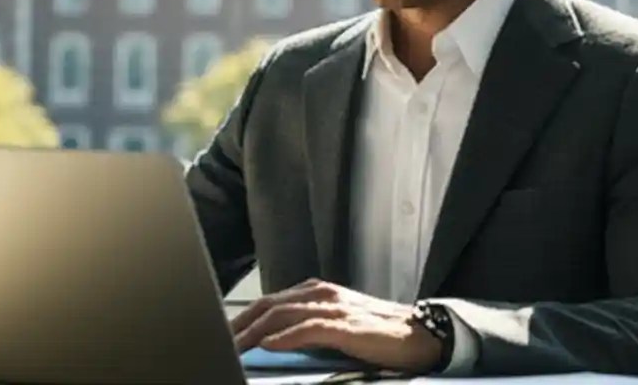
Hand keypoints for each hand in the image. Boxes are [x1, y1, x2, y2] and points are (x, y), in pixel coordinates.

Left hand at [230, 278, 441, 372]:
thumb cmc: (377, 331)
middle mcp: (321, 293)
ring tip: (234, 346)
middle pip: (268, 305)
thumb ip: (306, 325)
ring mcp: (334, 307)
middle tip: (218, 340)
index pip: (268, 301)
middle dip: (239, 324)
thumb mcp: (336, 322)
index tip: (223, 333)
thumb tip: (271, 339)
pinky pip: (309, 329)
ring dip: (254, 332)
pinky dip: (285, 336)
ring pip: (282, 314)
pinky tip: (269, 344)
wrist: (419, 333)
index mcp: (316, 291)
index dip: (242, 317)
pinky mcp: (346, 325)